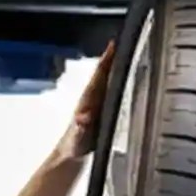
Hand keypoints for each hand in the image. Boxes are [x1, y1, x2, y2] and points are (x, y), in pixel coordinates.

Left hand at [51, 40, 117, 163]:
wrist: (70, 156)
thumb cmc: (74, 148)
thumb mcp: (78, 139)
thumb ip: (80, 128)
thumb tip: (83, 117)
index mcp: (87, 102)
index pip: (98, 77)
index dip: (106, 61)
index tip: (114, 44)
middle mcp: (91, 99)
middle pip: (103, 74)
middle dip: (112, 57)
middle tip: (124, 40)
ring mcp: (95, 104)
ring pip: (106, 81)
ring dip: (114, 66)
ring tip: (125, 52)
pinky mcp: (99, 111)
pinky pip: (110, 91)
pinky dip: (116, 81)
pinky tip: (123, 77)